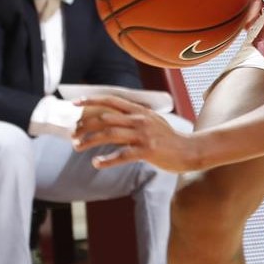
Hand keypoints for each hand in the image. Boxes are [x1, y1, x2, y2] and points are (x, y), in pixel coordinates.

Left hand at [73, 95, 204, 172]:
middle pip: (105, 118)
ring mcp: (144, 135)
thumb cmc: (169, 138)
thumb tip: (111, 117)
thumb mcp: (153, 121)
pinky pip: (122, 155)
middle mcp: (140, 119)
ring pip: (110, 134)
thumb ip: (134, 117)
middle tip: (73, 135)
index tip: (75, 104)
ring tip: (78, 147)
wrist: (190, 150)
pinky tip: (96, 163)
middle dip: (85, 125)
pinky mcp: (148, 151)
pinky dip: (107, 160)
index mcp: (140, 111)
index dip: (91, 100)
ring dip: (90, 140)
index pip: (111, 101)